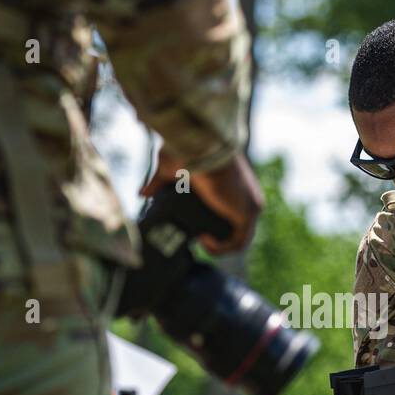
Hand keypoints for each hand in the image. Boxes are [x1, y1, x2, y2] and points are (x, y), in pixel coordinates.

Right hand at [141, 150, 263, 254]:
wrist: (202, 146)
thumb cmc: (189, 151)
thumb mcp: (171, 168)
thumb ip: (159, 182)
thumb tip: (141, 194)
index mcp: (238, 189)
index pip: (234, 218)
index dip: (217, 230)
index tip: (197, 230)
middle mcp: (249, 199)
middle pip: (238, 232)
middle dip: (218, 241)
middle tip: (198, 237)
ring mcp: (252, 207)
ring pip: (240, 240)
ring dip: (218, 247)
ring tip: (200, 240)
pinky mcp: (248, 214)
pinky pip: (238, 243)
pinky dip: (220, 248)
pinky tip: (203, 239)